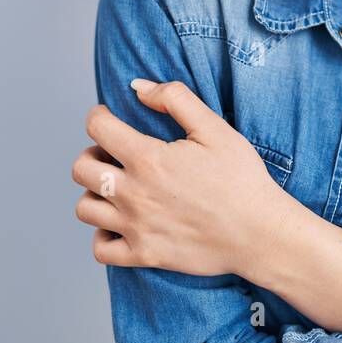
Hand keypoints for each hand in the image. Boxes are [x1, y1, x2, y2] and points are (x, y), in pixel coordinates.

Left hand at [71, 78, 289, 277]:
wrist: (259, 232)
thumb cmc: (241, 178)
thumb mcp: (215, 128)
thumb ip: (175, 99)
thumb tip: (138, 87)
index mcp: (149, 159)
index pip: (97, 128)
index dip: (99, 116)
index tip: (108, 117)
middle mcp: (134, 194)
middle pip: (81, 169)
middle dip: (92, 153)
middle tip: (113, 154)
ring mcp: (136, 228)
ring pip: (85, 207)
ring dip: (95, 192)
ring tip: (117, 186)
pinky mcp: (144, 255)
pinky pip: (101, 248)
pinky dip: (103, 234)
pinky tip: (120, 222)